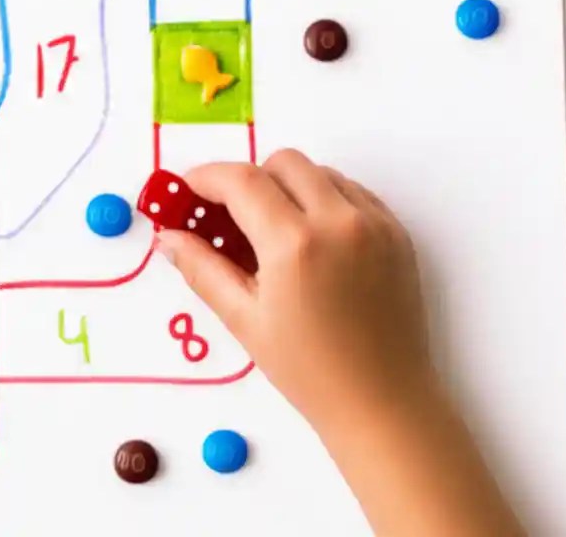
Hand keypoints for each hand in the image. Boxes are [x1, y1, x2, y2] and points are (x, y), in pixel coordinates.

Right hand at [158, 149, 523, 535]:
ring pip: (321, 173)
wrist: (383, 402)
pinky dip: (326, 200)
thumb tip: (168, 238)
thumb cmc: (308, 370)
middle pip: (283, 163)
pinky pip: (354, 193)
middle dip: (250, 178)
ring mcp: (375, 224)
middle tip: (231, 216)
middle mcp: (339, 221)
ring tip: (274, 232)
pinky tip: (312, 240)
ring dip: (290, 187)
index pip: (242, 181)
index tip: (189, 189)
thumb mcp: (244, 320)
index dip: (207, 177)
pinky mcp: (397, 233)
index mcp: (294, 244)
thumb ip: (202, 269)